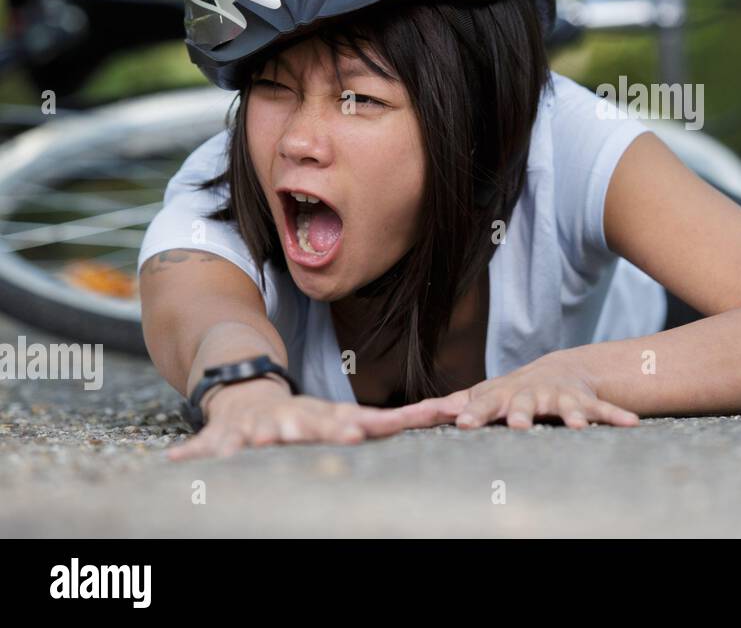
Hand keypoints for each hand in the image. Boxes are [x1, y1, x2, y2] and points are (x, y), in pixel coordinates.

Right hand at [165, 378, 419, 460]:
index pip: (344, 421)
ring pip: (256, 435)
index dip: (352, 426)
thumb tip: (448, 410)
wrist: (247, 393)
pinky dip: (193, 455)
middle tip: (339, 436)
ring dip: (259, 438)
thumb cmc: (304, 418)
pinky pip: (205, 448)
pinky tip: (175, 465)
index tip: (362, 431)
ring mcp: (254, 427)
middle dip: (321, 430)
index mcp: (319, 418)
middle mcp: (289, 421)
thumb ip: (388, 420)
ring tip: (258, 442)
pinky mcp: (221, 437)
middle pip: (307, 426)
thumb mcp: (342, 417)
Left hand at [393, 352, 639, 430]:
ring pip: (565, 407)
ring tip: (575, 426)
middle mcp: (529, 395)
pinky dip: (615, 417)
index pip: (482, 405)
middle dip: (520, 414)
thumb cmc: (508, 393)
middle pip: (523, 404)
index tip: (462, 424)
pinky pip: (603, 411)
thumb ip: (444, 408)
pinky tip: (632, 426)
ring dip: (570, 415)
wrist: (557, 371)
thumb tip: (403, 417)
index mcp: (500, 397)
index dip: (474, 414)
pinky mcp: (585, 402)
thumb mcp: (479, 397)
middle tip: (519, 426)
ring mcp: (558, 397)